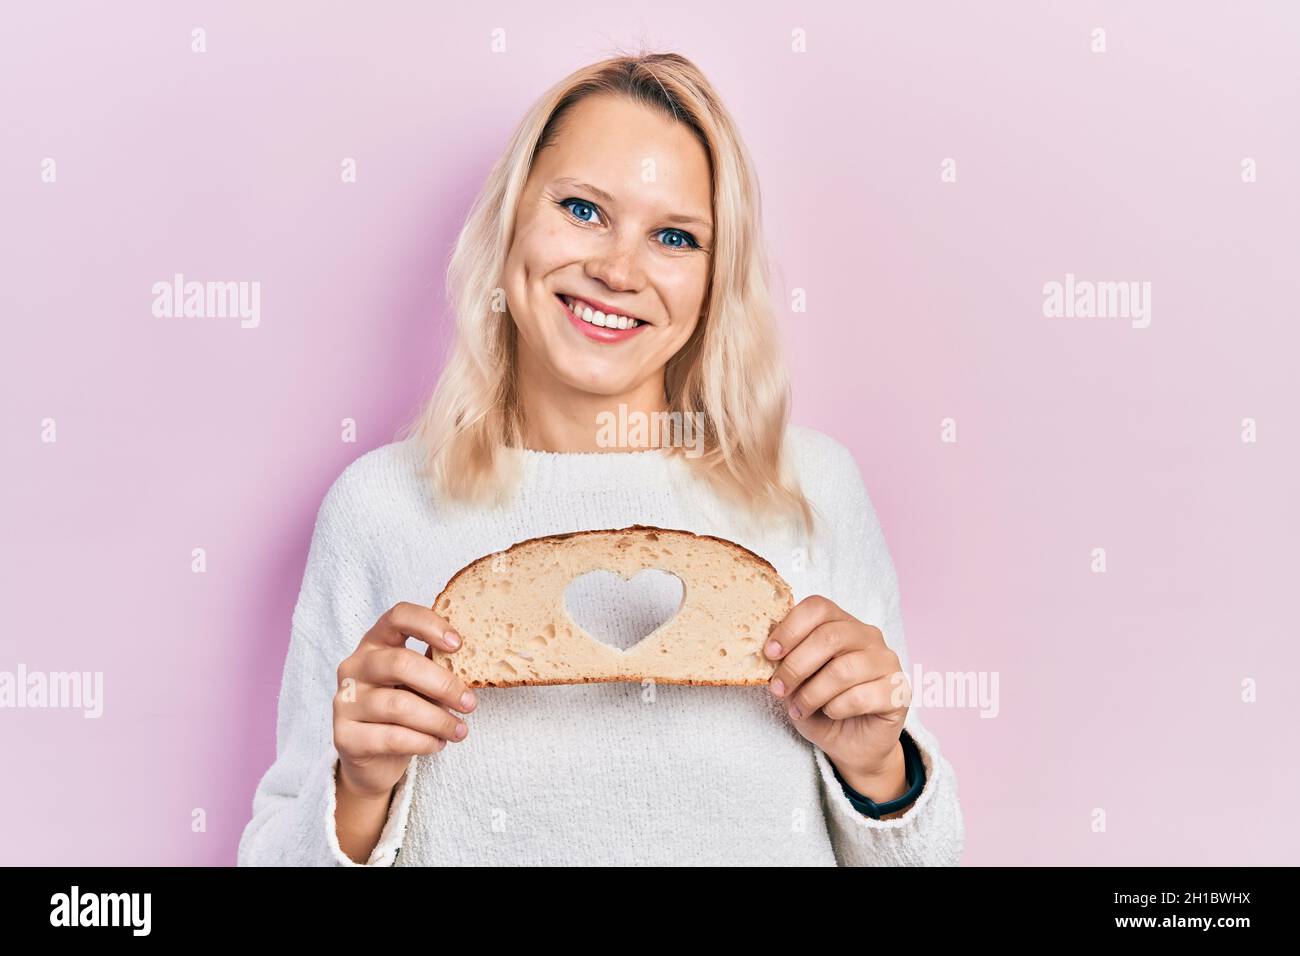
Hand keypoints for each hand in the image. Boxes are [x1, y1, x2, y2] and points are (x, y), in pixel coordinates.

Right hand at [333, 602, 476, 800]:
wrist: (373, 759)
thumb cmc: (403, 709)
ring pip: (399, 705)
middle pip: (401, 663)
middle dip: (444, 684)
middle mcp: (355, 666)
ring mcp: (345, 701)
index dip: (429, 624)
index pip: (398, 617)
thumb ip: (438, 666)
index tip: (458, 644)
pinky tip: (437, 744)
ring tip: (459, 730)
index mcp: (375, 642)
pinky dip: (424, 742)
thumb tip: (476, 659)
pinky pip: (393, 737)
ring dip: (439, 720)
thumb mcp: (421, 683)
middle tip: (470, 703)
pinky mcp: (345, 736)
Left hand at [765, 595, 911, 795]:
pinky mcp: (899, 691)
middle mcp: (868, 636)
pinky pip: (861, 696)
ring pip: (843, 669)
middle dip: (796, 666)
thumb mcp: (796, 683)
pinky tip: (831, 713)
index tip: (770, 653)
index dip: (790, 628)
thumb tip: (769, 653)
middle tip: (778, 689)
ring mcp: (887, 661)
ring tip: (800, 709)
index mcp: (841, 623)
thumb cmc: (821, 707)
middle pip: (829, 637)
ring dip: (813, 693)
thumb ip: (786, 663)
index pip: (818, 607)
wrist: (851, 746)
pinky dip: (837, 708)